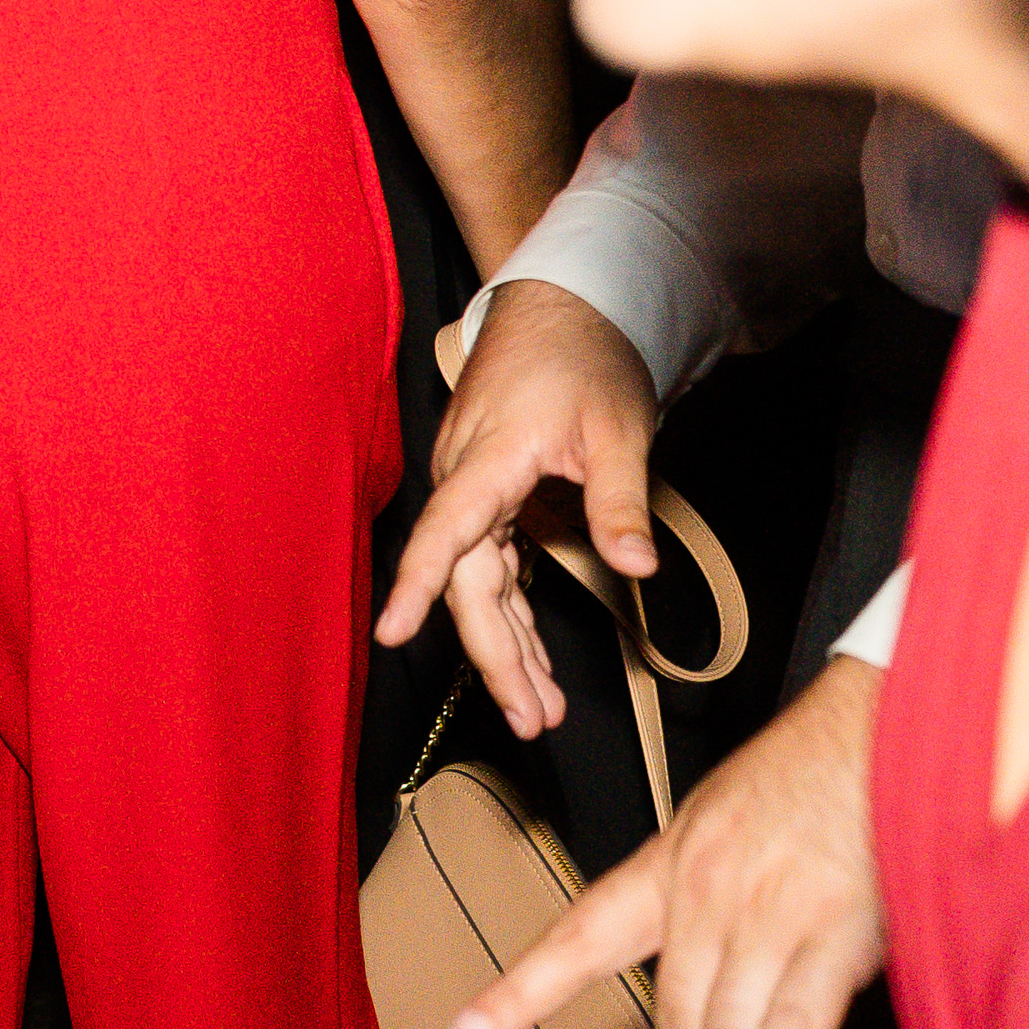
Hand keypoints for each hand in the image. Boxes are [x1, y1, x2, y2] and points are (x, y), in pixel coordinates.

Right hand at [380, 278, 662, 736]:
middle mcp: (466, 478)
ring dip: (508, 645)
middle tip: (536, 719)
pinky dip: (513, 613)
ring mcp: (473, 488)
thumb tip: (636, 565)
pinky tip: (532, 657)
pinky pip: (491, 565)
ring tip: (542, 708)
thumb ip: (618, 499)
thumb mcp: (618, 427)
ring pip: (479, 581)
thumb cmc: (584, 358)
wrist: (563, 309)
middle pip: (468, 581)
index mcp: (488, 459)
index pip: (445, 533)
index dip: (418, 585)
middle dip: (497, 655)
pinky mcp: (489, 494)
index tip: (393, 632)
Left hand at [458, 658, 886, 1028]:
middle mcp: (706, 892)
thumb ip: (698, 899)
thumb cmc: (805, 777)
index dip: (521, 992)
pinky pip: (794, 1027)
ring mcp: (769, 915)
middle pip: (673, 1012)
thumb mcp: (721, 821)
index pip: (581, 936)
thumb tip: (694, 972)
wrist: (878, 727)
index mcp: (669, 863)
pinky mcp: (836, 937)